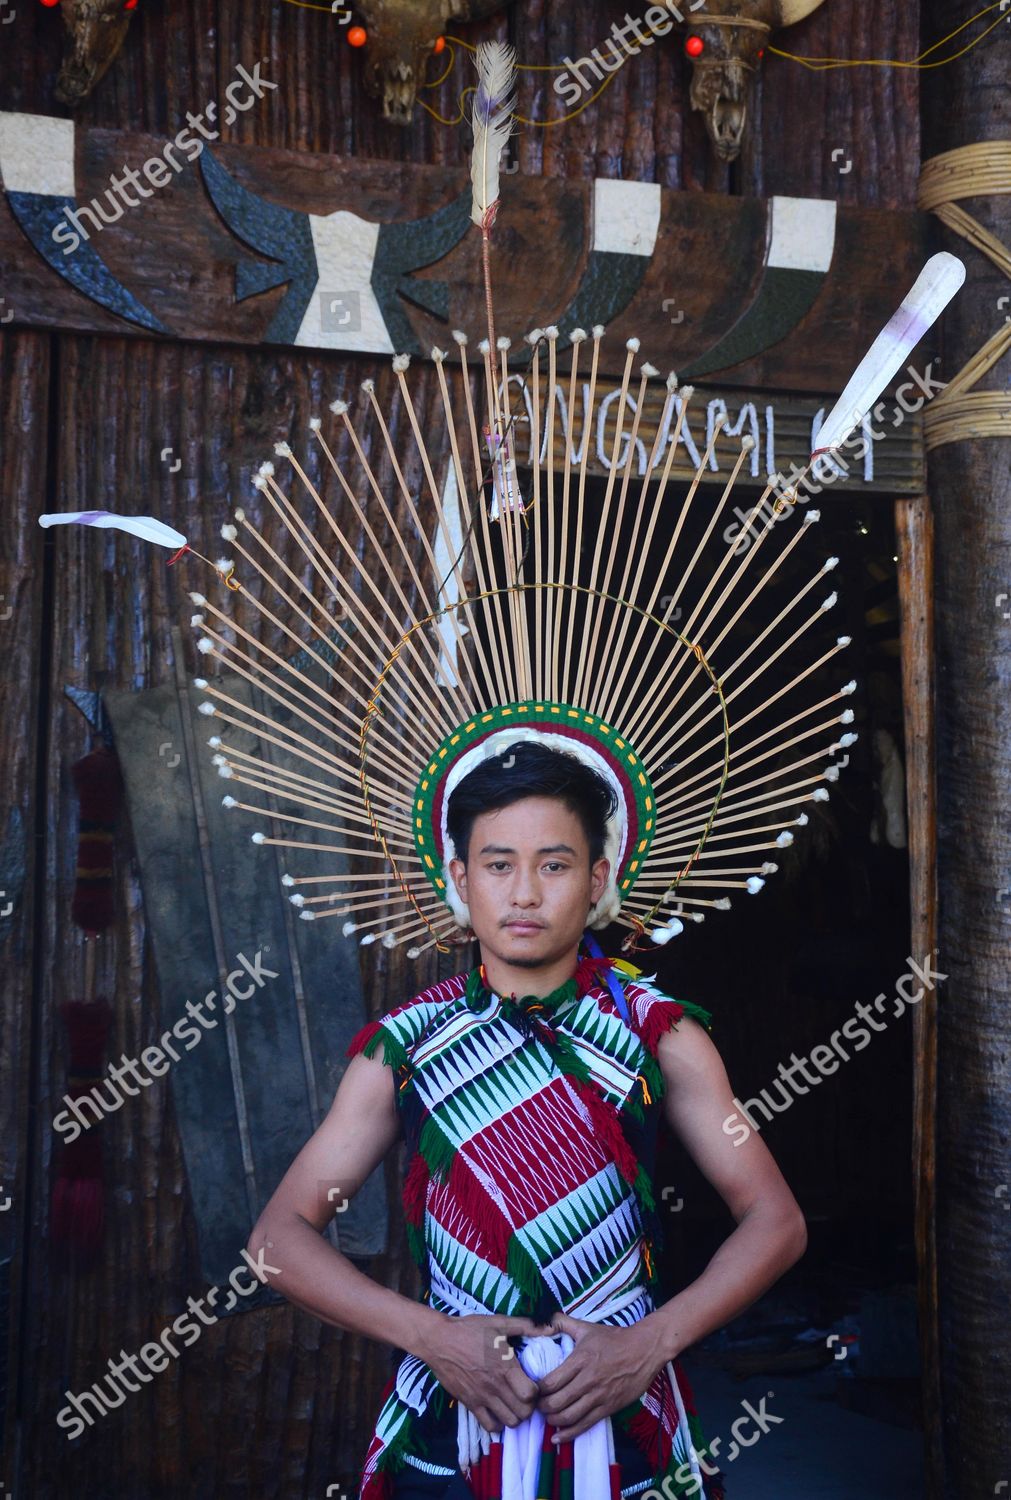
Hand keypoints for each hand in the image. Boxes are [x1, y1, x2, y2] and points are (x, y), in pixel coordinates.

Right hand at [417, 1312, 552, 1434]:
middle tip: (526, 1397)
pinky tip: (499, 1411)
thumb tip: (550, 1328)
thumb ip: (525, 1326)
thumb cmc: (469, 1329)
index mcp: (505, 1366)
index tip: (534, 1384)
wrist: (439, 1340)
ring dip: (516, 1416)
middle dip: (530, 1407)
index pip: (530, 1394)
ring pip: (509, 1422)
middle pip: (523, 1412)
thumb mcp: (498, 1322)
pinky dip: (498, 1424)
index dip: (537, 1391)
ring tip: (514, 1404)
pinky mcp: (470, 1404)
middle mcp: (495, 1386)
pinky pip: (489, 1426)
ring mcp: (482, 1397)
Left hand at [535, 1312, 667, 1441]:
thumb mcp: (587, 1327)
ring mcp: (599, 1396)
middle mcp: (588, 1380)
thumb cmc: (614, 1338)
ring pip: (569, 1417)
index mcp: (580, 1359)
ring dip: (553, 1421)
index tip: (532, 1390)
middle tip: (537, 1406)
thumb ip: (562, 1322)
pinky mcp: (609, 1408)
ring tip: (547, 1418)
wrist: (645, 1350)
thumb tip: (544, 1320)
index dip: (537, 1390)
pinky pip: (585, 1425)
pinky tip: (558, 1438)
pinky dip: (569, 1434)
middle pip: (556, 1402)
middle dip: (542, 1408)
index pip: (551, 1382)